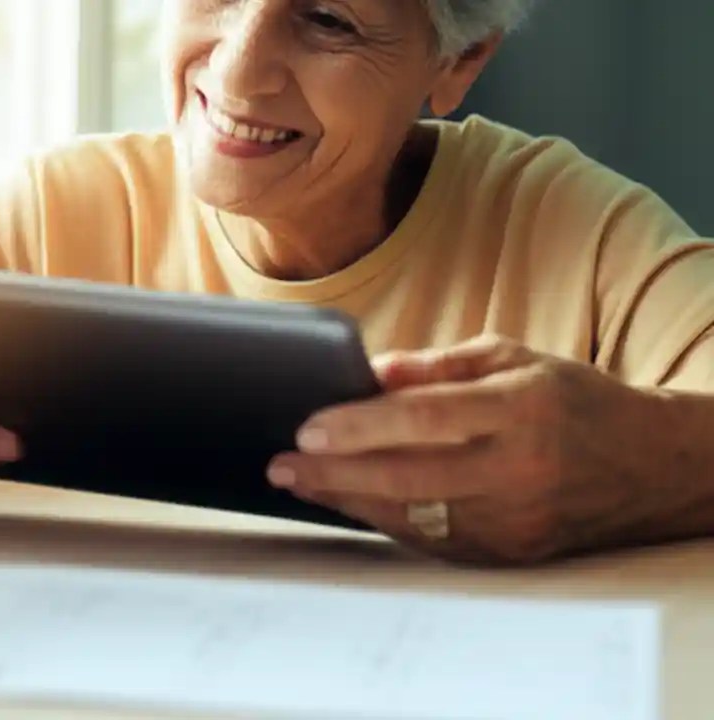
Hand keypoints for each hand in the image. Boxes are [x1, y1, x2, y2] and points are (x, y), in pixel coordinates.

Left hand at [266, 335, 673, 564]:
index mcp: (519, 408)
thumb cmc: (566, 399)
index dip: (360, 426)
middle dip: (333, 474)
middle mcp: (517, 468)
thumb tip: (368, 372)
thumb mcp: (510, 358)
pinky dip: (385, 519)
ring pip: (412, 516)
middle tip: (280, 465)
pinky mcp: (509, 553)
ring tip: (299, 481)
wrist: (646, 464)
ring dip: (347, 500)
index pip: (424, 418)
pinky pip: (431, 540)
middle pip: (408, 477)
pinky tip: (348, 500)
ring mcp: (513, 519)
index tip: (307, 427)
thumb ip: (436, 366)